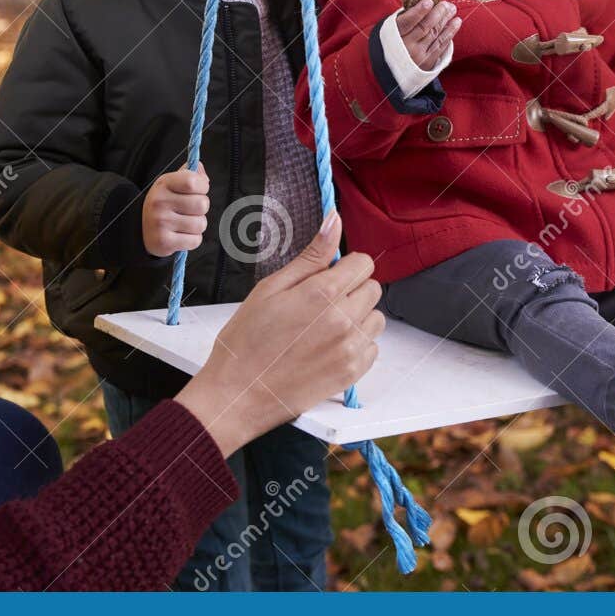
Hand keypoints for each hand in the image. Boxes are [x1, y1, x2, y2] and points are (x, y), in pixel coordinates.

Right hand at [143, 166, 209, 255]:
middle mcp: (160, 202)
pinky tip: (180, 235)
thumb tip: (203, 175)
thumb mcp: (172, 183)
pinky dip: (192, 240)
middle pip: (202, 204)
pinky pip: (195, 240)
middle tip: (188, 210)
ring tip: (183, 223)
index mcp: (163, 184)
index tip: (198, 191)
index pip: (194, 181)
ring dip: (196, 226)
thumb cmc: (164, 204)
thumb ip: (191, 174)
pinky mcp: (164, 242)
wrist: (141, 228)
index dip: (203, 187)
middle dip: (200, 209)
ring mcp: (161, 222)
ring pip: (200, 224)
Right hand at [174, 213, 384, 455]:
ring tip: (324, 327)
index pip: (364, 263)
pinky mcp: (352, 373)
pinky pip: (372, 347)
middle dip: (351, 289)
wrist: (238, 394)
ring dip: (357, 317)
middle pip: (373, 288)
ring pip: (376, 318)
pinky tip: (328, 347)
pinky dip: (356, 344)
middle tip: (320, 303)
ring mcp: (350, 348)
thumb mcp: (271, 288)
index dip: (345, 266)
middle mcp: (344, 319)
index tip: (328, 276)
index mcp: (323, 293)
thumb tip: (335, 221)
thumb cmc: (246, 341)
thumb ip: (311, 256)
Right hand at [394, 0, 459, 70]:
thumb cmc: (393, 42)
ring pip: (435, 34)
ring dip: (446, 20)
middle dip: (437, 14)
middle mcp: (406, 46)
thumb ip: (405, 17)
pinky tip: (456, 23)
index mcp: (393, 36)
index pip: (407, 22)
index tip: (429, 1)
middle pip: (425, 27)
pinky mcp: (428, 62)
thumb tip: (423, 0)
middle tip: (446, 4)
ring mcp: (418, 55)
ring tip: (452, 10)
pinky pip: (441, 45)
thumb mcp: (392, 29)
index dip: (418, 12)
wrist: (393, 68)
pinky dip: (450, 33)